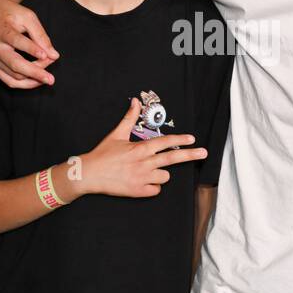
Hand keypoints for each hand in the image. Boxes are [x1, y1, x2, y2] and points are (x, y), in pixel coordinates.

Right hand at [0, 0, 59, 89]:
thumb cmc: (10, 14)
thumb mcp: (27, 17)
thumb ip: (40, 35)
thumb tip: (53, 55)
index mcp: (1, 30)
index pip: (17, 41)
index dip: (32, 49)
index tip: (47, 56)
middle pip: (15, 64)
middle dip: (35, 72)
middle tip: (51, 79)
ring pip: (14, 76)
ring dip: (33, 77)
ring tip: (47, 75)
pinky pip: (8, 81)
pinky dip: (24, 84)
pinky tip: (36, 81)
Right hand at [76, 98, 207, 197]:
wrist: (89, 174)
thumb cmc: (103, 154)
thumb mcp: (116, 134)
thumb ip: (129, 118)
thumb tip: (134, 101)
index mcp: (140, 148)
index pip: (165, 142)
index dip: (180, 140)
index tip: (192, 139)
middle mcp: (144, 163)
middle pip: (172, 159)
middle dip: (190, 155)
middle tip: (204, 153)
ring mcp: (142, 178)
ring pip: (165, 177)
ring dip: (161, 174)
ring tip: (148, 170)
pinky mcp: (138, 191)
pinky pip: (156, 190)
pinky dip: (152, 186)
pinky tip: (142, 182)